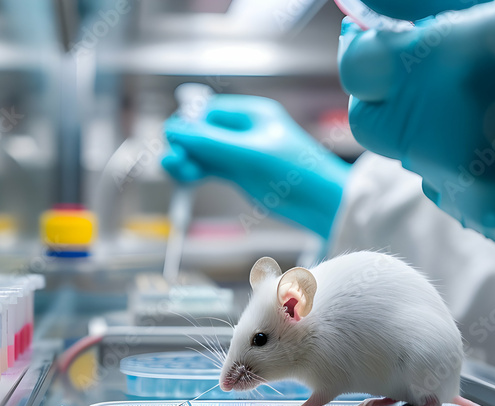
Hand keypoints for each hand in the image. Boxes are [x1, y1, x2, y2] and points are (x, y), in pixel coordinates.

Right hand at [162, 95, 350, 237]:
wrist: (322, 204)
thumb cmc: (295, 175)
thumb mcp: (248, 155)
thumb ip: (209, 143)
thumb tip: (173, 130)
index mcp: (252, 114)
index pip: (208, 112)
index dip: (188, 125)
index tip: (173, 142)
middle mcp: (245, 130)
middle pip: (202, 132)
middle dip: (185, 145)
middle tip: (172, 163)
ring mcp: (242, 152)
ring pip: (204, 151)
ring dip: (187, 160)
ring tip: (174, 172)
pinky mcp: (241, 174)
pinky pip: (211, 167)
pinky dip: (197, 172)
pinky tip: (185, 178)